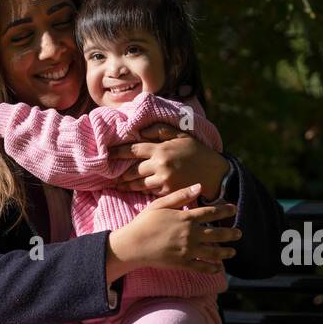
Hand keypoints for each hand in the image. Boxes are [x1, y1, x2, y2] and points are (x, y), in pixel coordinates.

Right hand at [107, 185, 240, 275]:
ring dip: (225, 252)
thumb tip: (199, 186)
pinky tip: (218, 268)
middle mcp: (190, 234)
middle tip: (239, 234)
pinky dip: (211, 268)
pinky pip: (201, 266)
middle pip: (217, 233)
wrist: (132, 245)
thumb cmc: (144, 223)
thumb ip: (181, 196)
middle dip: (230, 233)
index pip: (211, 213)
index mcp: (186, 218)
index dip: (225, 210)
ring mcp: (187, 250)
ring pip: (212, 252)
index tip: (234, 210)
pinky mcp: (182, 263)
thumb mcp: (160, 204)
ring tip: (233, 252)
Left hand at [111, 125, 230, 198]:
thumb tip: (140, 131)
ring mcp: (163, 179)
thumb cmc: (197, 152)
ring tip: (118, 185)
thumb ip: (160, 131)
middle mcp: (160, 164)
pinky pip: (149, 192)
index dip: (118, 152)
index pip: (133, 149)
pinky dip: (141, 191)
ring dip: (126, 185)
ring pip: (137, 184)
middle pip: (132, 170)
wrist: (214, 173)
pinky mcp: (167, 192)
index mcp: (161, 148)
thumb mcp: (181, 135)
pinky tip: (135, 190)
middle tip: (110, 175)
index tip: (107, 153)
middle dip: (120, 173)